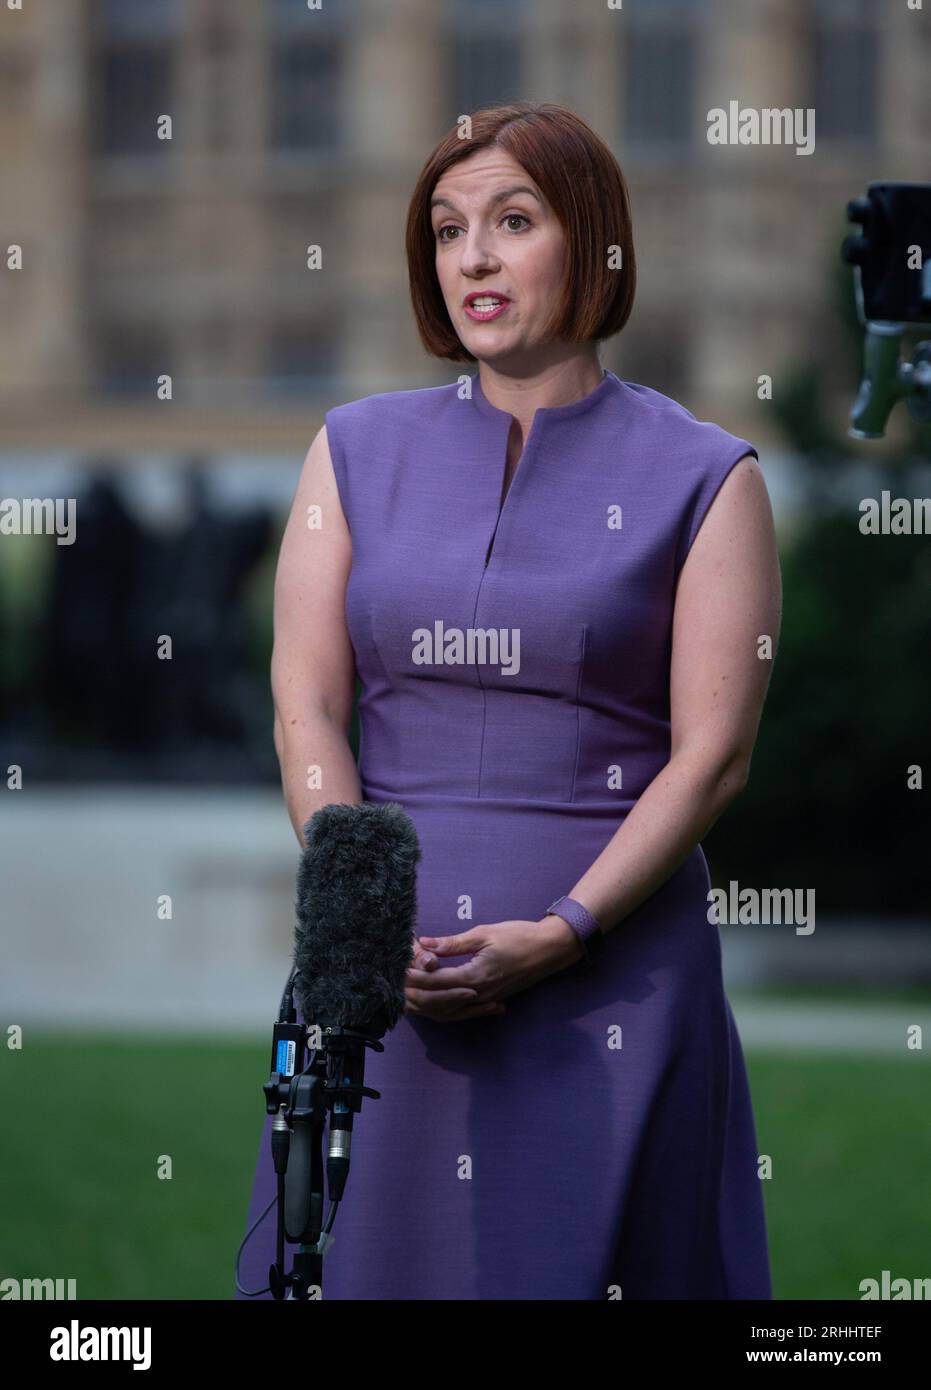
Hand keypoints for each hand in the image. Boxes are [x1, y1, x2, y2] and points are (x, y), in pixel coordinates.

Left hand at [404, 917, 581, 1022]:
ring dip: (429, 1004)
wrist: (550, 950)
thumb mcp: (484, 933)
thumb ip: (453, 943)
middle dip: (417, 993)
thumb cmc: (518, 937)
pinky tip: (438, 1003)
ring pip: (450, 1011)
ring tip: (411, 993)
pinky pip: (464, 1012)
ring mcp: (487, 1000)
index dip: (415, 976)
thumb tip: (425, 943)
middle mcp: (479, 994)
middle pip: (439, 1002)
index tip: (398, 969)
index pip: (435, 981)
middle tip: (399, 983)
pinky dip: (446, 1009)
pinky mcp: (493, 1000)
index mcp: (475, 976)